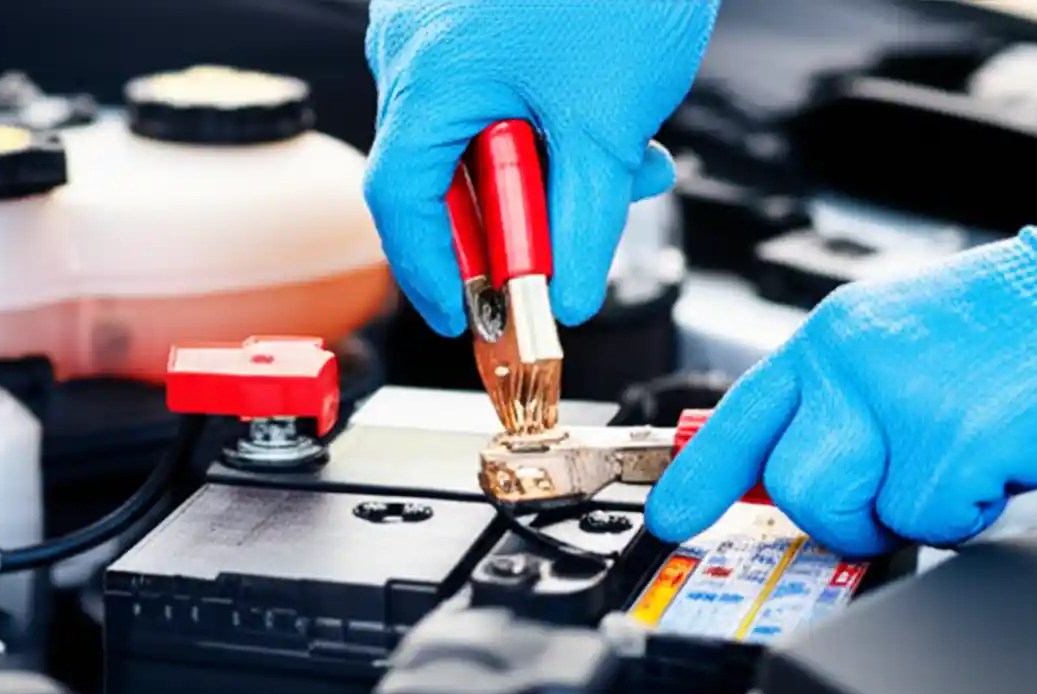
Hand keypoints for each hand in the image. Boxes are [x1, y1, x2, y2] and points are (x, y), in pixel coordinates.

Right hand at [364, 0, 718, 335]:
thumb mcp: (609, 118)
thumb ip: (585, 221)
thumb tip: (566, 297)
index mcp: (426, 79)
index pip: (404, 205)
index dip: (433, 274)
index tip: (465, 319)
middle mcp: (412, 48)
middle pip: (446, 172)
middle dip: (522, 217)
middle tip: (581, 237)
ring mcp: (435, 21)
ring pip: (479, 130)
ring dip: (549, 165)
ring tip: (632, 159)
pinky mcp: (466, 7)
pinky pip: (490, 86)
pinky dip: (544, 119)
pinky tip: (606, 115)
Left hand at [646, 200, 1036, 555]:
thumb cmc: (1011, 323)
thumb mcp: (899, 342)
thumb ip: (842, 398)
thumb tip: (801, 468)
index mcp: (831, 338)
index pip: (740, 416)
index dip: (698, 477)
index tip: (671, 517)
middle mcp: (849, 362)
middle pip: (791, 487)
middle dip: (841, 517)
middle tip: (892, 496)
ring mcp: (897, 400)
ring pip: (852, 514)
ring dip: (903, 515)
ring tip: (952, 466)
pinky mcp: (950, 441)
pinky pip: (930, 522)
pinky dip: (969, 511)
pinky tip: (994, 459)